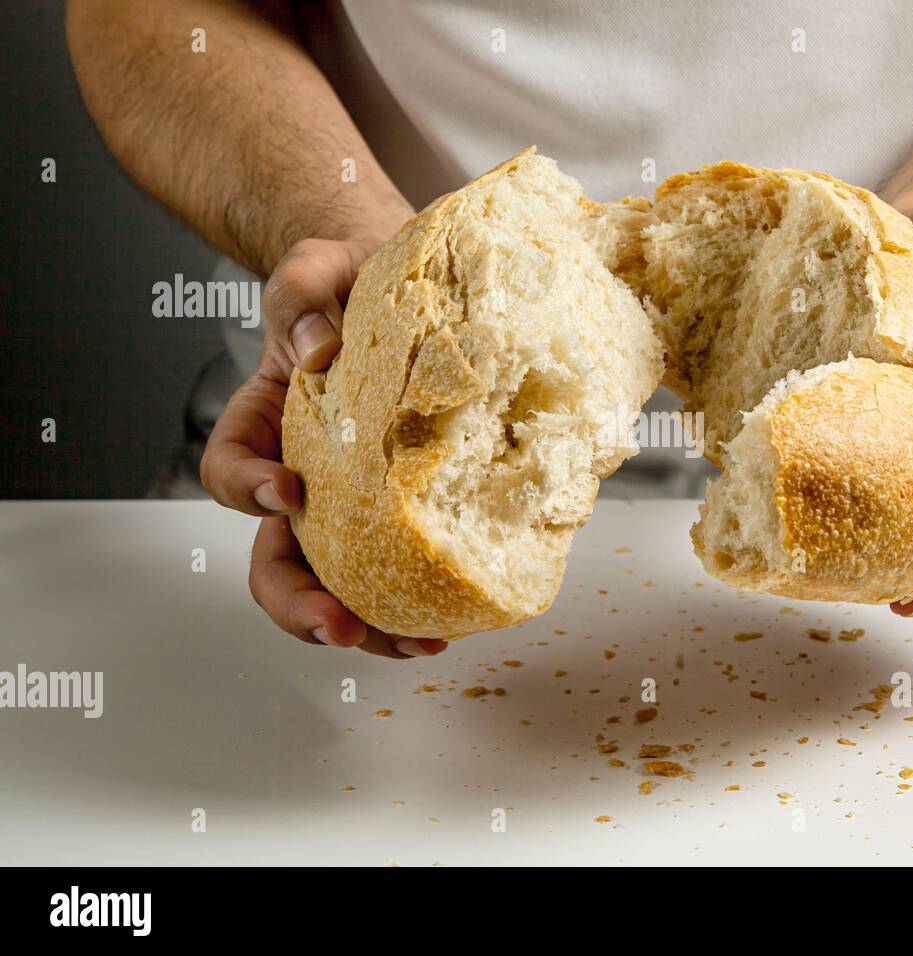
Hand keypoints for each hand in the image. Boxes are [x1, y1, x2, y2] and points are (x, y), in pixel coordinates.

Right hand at [200, 233, 448, 658]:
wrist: (400, 286)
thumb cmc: (348, 280)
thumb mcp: (315, 268)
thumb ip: (301, 295)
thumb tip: (316, 346)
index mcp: (267, 424)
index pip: (231, 468)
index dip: (246, 490)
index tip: (284, 493)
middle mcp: (305, 476)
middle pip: (276, 559)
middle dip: (301, 603)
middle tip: (340, 625)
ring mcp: (358, 504)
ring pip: (343, 583)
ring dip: (371, 625)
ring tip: (416, 642)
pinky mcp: (412, 512)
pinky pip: (409, 565)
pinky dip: (426, 596)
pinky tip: (458, 615)